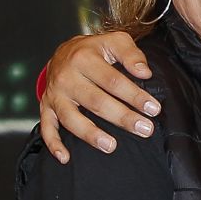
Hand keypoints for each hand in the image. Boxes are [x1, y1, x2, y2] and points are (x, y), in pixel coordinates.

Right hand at [39, 31, 157, 162]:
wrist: (62, 52)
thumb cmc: (94, 50)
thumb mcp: (114, 41)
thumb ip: (131, 54)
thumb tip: (144, 72)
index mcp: (84, 58)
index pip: (113, 80)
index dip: (134, 95)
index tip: (153, 108)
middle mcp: (66, 77)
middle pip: (96, 101)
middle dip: (122, 117)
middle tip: (144, 129)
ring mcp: (55, 95)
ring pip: (71, 118)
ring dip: (91, 134)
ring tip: (111, 146)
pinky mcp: (46, 108)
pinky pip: (47, 128)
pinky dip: (53, 144)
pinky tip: (65, 158)